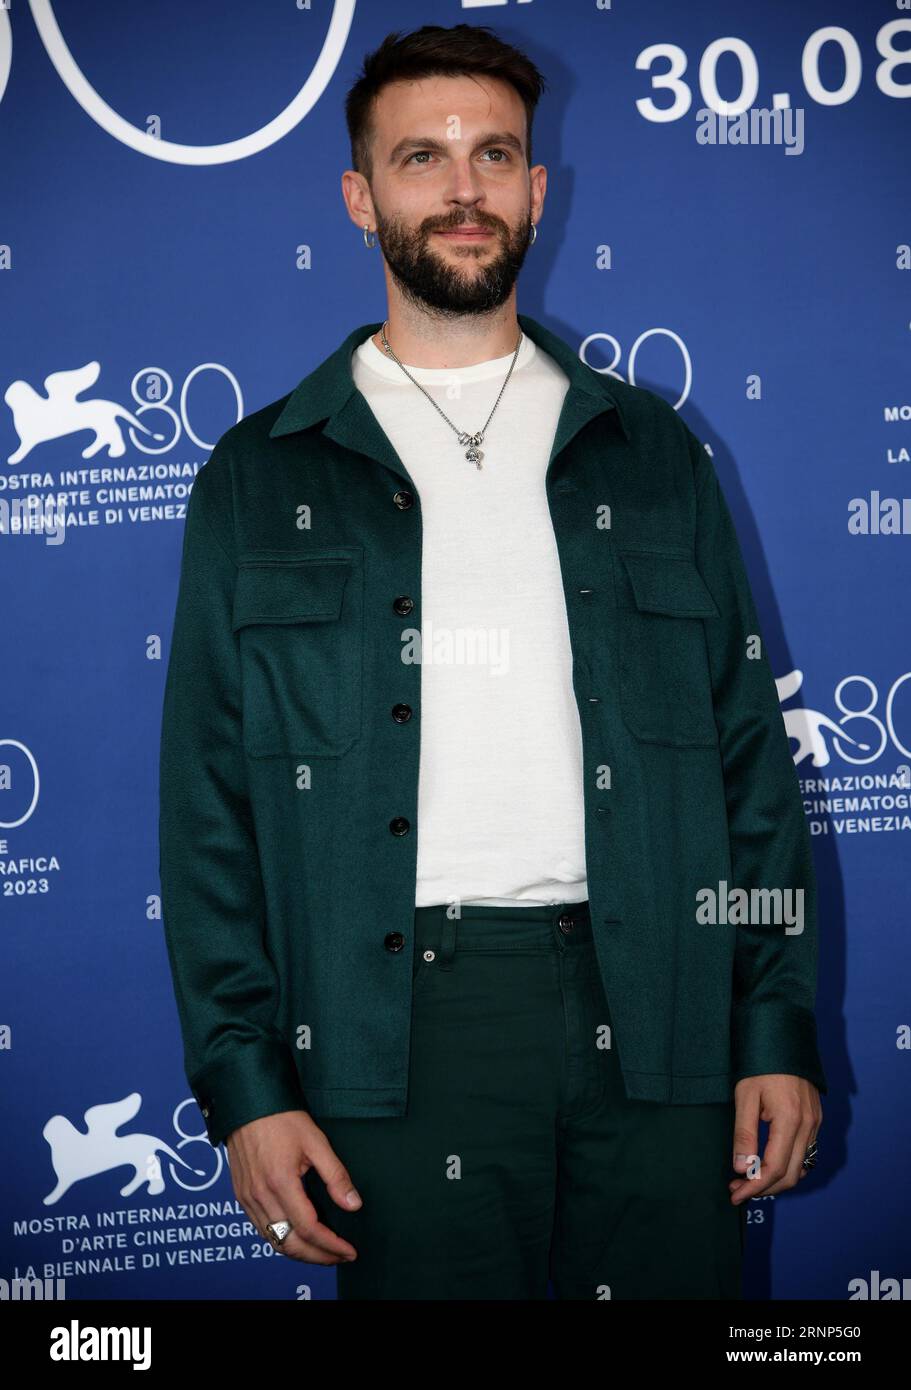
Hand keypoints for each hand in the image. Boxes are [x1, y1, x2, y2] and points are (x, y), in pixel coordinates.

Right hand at [225, 1110, 361, 1262]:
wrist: (247, 1103)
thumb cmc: (282, 1118)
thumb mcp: (316, 1141)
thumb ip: (335, 1175)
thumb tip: (353, 1204)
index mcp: (281, 1183)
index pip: (309, 1229)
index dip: (331, 1245)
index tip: (349, 1251)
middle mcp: (260, 1196)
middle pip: (289, 1244)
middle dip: (317, 1257)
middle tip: (339, 1256)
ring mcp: (247, 1198)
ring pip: (273, 1241)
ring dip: (299, 1253)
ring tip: (322, 1252)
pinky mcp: (241, 1195)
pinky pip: (261, 1229)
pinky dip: (281, 1241)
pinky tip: (297, 1238)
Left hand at [729, 1073, 821, 1204]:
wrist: (784, 1037)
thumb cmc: (761, 1064)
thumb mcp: (745, 1096)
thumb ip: (744, 1134)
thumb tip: (741, 1168)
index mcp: (790, 1120)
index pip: (774, 1169)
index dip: (754, 1187)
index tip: (735, 1195)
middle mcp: (808, 1126)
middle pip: (791, 1175)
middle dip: (764, 1189)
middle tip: (738, 1190)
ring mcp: (815, 1123)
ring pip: (800, 1167)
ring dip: (776, 1180)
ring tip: (749, 1180)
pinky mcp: (816, 1119)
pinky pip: (806, 1154)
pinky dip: (788, 1166)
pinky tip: (768, 1165)